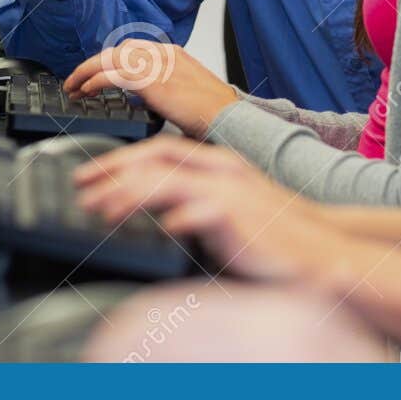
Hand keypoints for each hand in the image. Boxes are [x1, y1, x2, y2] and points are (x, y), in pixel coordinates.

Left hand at [64, 40, 236, 137]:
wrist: (227, 117)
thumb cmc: (213, 113)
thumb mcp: (186, 92)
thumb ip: (163, 89)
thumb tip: (142, 97)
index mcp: (174, 54)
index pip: (132, 48)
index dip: (110, 60)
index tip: (97, 72)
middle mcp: (163, 53)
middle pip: (117, 50)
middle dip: (93, 64)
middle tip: (77, 79)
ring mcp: (157, 64)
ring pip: (110, 59)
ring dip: (86, 71)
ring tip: (73, 85)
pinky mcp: (150, 80)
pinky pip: (111, 74)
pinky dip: (94, 80)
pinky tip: (85, 91)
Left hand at [74, 139, 337, 282]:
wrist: (320, 248)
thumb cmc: (271, 234)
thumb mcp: (225, 210)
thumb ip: (191, 202)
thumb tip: (155, 211)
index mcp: (216, 164)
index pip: (157, 151)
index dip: (119, 161)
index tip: (90, 176)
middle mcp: (220, 169)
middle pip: (154, 158)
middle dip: (111, 170)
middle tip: (80, 187)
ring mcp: (228, 190)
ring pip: (165, 181)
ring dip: (126, 194)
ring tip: (99, 210)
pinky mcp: (237, 215)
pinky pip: (195, 211)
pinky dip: (171, 218)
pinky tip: (153, 230)